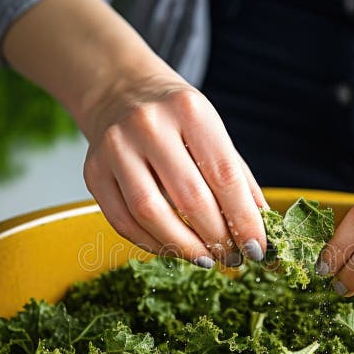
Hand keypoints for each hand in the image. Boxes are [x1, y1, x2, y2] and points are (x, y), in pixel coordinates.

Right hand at [82, 74, 267, 267]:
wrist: (121, 94)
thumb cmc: (176, 120)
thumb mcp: (214, 135)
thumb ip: (239, 182)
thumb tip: (260, 233)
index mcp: (189, 110)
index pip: (224, 175)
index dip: (244, 219)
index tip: (256, 249)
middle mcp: (149, 125)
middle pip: (189, 199)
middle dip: (217, 238)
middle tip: (232, 258)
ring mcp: (115, 148)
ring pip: (151, 214)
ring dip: (184, 247)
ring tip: (206, 259)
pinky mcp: (93, 172)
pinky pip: (123, 222)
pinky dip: (152, 244)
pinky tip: (173, 249)